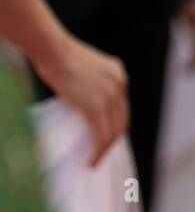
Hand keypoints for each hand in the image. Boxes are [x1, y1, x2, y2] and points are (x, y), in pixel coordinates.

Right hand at [32, 33, 129, 167]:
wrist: (54, 51)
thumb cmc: (60, 56)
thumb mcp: (85, 69)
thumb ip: (91, 86)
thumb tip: (84, 105)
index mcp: (118, 73)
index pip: (122, 105)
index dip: (116, 123)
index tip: (109, 135)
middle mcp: (119, 84)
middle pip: (122, 120)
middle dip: (113, 139)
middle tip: (102, 152)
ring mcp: (109, 96)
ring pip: (113, 131)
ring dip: (105, 150)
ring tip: (96, 161)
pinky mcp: (96, 107)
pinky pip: (102, 135)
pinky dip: (98, 151)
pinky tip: (91, 161)